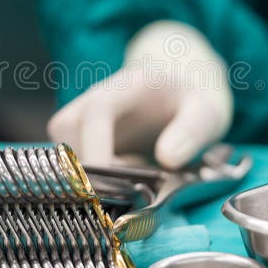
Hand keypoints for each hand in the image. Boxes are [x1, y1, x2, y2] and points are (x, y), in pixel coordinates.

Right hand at [47, 21, 232, 168]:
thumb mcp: (205, 113)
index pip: (98, 111)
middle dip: (89, 165)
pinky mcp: (83, 140)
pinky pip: (69, 161)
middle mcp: (96, 98)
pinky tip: (122, 178)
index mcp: (127, 86)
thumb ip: (191, 132)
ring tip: (130, 177)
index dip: (96, 146)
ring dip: (88, 172)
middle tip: (131, 180)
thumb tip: (166, 158)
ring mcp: (85, 119)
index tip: (107, 180)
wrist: (178, 98)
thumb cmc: (190, 103)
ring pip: (62, 147)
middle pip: (66, 129)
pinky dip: (90, 177)